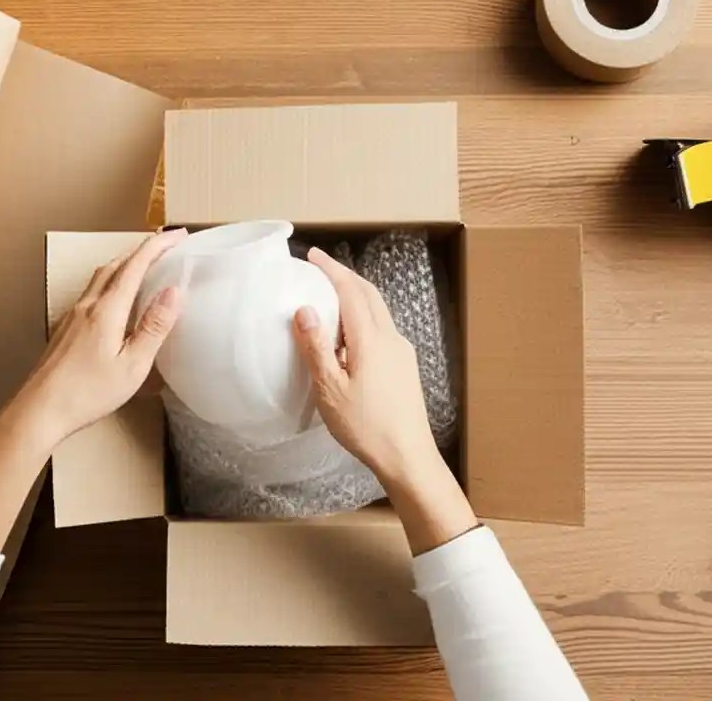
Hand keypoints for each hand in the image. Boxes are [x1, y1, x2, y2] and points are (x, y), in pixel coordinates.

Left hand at [11, 229, 186, 446]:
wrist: (40, 410)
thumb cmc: (86, 393)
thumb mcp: (132, 365)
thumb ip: (154, 326)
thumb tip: (174, 292)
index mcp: (107, 310)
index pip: (137, 265)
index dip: (159, 245)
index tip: (179, 235)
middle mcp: (87, 306)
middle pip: (117, 264)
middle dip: (144, 250)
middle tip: (168, 246)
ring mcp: (73, 315)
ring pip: (101, 276)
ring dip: (125, 263)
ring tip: (146, 264)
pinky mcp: (66, 328)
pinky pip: (91, 292)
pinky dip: (111, 281)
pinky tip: (116, 298)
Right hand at [293, 247, 474, 553]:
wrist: (407, 455)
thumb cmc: (366, 426)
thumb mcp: (330, 390)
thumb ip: (316, 348)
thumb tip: (304, 309)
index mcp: (371, 339)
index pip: (351, 290)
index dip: (331, 269)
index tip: (312, 256)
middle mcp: (391, 338)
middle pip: (369, 294)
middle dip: (344, 276)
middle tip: (319, 270)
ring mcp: (401, 351)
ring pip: (378, 310)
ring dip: (355, 295)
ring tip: (330, 297)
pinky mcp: (404, 366)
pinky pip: (382, 329)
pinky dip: (363, 317)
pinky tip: (348, 334)